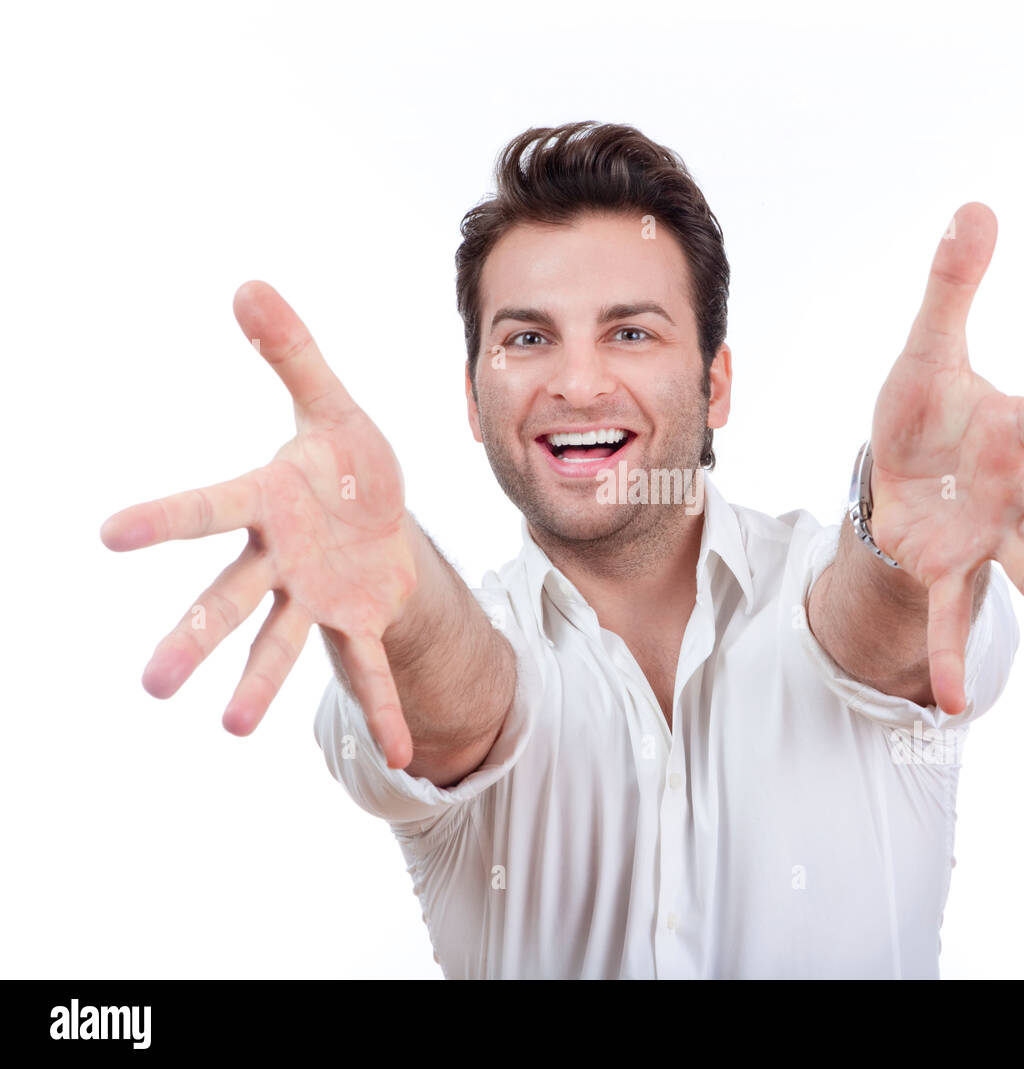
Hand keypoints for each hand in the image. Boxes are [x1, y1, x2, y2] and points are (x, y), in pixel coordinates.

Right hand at [100, 281, 419, 767]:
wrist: (379, 507)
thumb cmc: (342, 459)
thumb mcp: (331, 403)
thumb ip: (293, 353)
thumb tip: (249, 284)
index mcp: (268, 502)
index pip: (209, 509)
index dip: (163, 519)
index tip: (107, 534)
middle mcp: (282, 559)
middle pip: (232, 598)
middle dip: (196, 637)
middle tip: (152, 684)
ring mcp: (318, 595)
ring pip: (284, 642)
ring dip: (260, 683)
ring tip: (229, 729)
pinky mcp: (359, 618)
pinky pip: (369, 667)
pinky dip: (383, 709)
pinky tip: (403, 756)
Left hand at [867, 203, 1023, 716]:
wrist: (894, 462)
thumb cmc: (924, 407)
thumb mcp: (926, 349)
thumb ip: (952, 288)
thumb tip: (975, 205)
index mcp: (1015, 429)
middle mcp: (1015, 488)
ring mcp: (985, 534)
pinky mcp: (947, 568)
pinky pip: (951, 616)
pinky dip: (953, 657)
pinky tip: (955, 704)